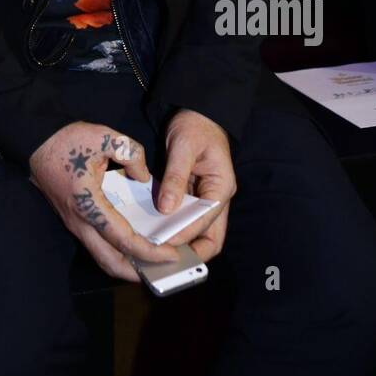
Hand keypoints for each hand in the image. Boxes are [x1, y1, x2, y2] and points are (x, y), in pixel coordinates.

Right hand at [29, 121, 180, 282]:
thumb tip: (145, 176)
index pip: (123, 239)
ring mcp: (75, 224)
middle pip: (111, 262)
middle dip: (139, 272)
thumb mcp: (104, 137)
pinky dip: (117, 252)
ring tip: (152, 263)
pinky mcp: (74, 221)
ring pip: (102, 257)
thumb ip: (131, 154)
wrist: (36, 142)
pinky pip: (97, 246)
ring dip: (127, 265)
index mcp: (89, 204)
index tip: (171, 253)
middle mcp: (80, 222)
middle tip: (164, 270)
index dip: (149, 251)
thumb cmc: (67, 141)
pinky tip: (133, 245)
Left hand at [155, 109, 236, 262]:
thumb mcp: (183, 147)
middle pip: (211, 239)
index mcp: (221, 188)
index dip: (185, 235)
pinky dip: (173, 228)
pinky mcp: (192, 196)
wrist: (196, 113)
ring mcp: (205, 199)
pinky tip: (154, 232)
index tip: (163, 244)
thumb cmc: (195, 126)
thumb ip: (176, 177)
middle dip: (191, 253)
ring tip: (156, 253)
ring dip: (181, 243)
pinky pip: (185, 219)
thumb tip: (166, 209)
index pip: (206, 221)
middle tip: (164, 262)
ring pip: (199, 233)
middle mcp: (217, 199)